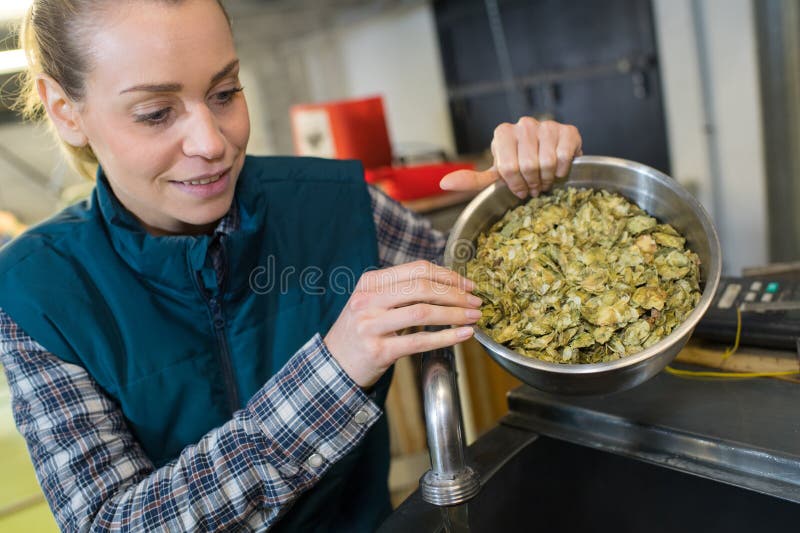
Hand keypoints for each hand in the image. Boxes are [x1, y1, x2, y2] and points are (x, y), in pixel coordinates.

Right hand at [324, 261, 480, 387]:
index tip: (467, 284)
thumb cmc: (361, 332)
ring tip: (474, 317)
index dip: (447, 275)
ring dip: (455, 313)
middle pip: (422, 288)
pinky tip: (463, 335)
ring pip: (423, 312)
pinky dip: (446, 337)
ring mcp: (372, 325)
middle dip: (455, 294)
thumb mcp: (372, 302)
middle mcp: (368, 300)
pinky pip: (419, 341)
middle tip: (475, 301)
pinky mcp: (379, 351)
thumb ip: (400, 290)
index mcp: (370, 282)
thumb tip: (446, 284)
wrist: (334, 364)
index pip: (417, 269)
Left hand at [440, 116, 582, 198]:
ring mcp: (546, 125)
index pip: (507, 168)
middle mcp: (523, 124)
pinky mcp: (567, 130)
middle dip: (532, 183)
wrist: (550, 156)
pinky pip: (564, 156)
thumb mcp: (496, 175)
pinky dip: (562, 170)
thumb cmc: (520, 166)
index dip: (516, 185)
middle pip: (527, 166)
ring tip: (545, 178)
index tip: (520, 189)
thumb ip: (472, 180)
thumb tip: (444, 184)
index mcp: (502, 133)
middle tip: (535, 185)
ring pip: (546, 162)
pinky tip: (558, 169)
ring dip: (547, 178)